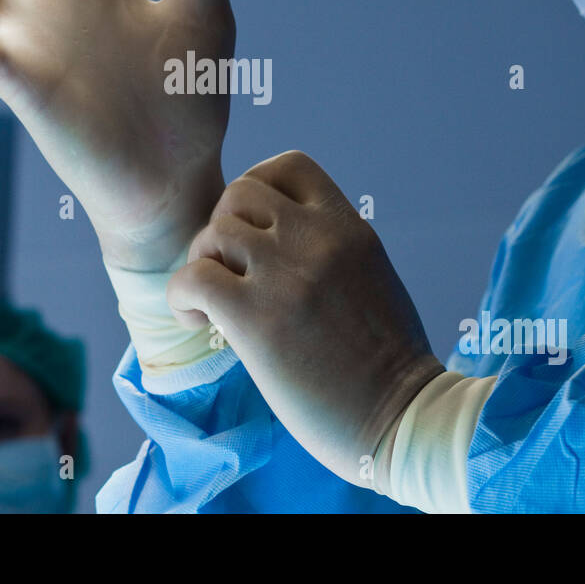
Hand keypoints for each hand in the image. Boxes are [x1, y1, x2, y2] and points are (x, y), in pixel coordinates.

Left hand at [167, 151, 444, 484]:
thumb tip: (280, 245)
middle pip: (239, 193)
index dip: (257, 189)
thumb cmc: (388, 365)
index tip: (255, 232)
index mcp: (348, 227)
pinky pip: (191, 278)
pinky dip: (182, 298)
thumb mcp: (371, 278)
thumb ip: (330, 250)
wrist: (403, 418)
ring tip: (213, 303)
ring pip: (213, 231)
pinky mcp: (255, 317)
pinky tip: (200, 324)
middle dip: (224, 228)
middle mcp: (317, 239)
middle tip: (229, 272)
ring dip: (202, 263)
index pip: (288, 166)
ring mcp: (286, 275)